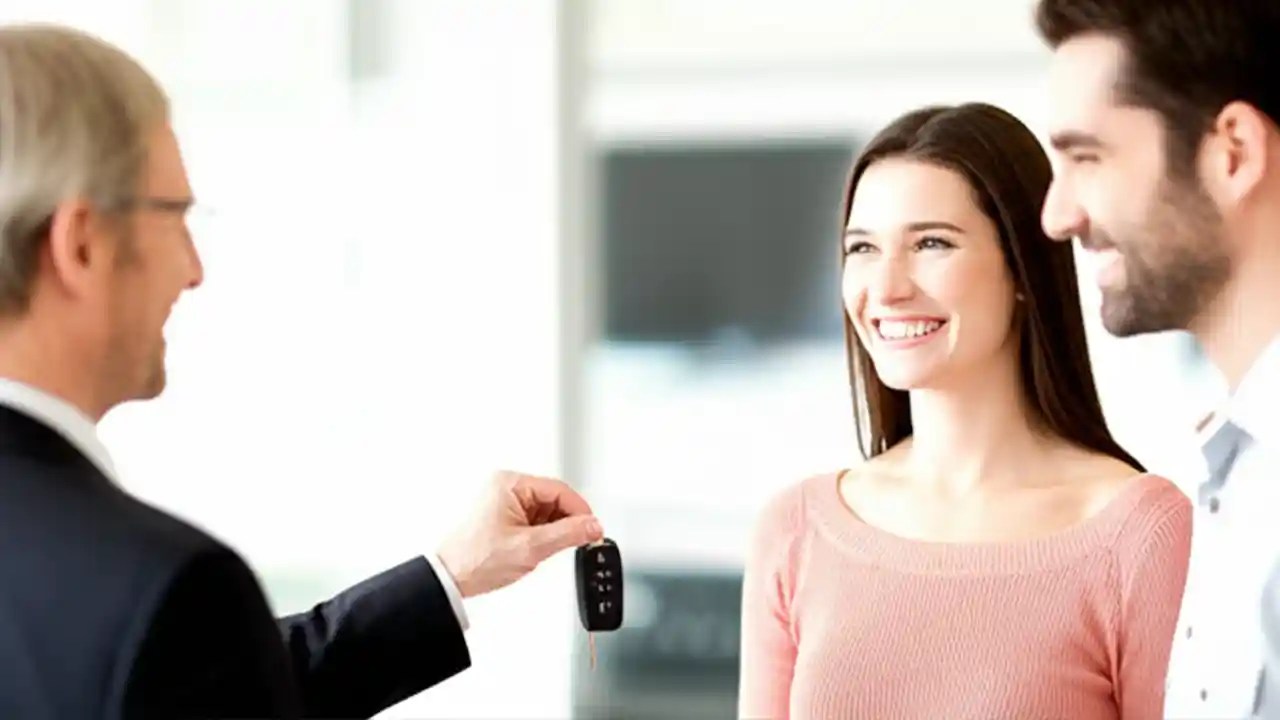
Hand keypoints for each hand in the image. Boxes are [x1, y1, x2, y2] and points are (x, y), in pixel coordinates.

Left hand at [437, 470, 603, 597]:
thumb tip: (593, 526)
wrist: (450, 578)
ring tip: (543, 550)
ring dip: (553, 531)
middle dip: (566, 523)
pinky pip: (534, 521)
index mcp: (510, 484)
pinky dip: (541, 536)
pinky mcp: (504, 516)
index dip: (581, 511)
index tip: (593, 528)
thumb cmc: (475, 559)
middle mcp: (507, 487)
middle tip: (575, 542)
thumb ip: (568, 534)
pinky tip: (535, 550)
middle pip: (554, 500)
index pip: (560, 489)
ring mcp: (505, 502)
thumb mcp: (530, 547)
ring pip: (546, 512)